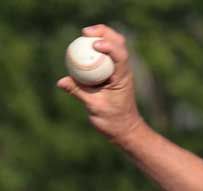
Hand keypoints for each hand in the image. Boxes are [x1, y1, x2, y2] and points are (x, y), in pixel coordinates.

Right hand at [57, 25, 144, 144]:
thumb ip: (78, 92)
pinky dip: (96, 48)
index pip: (120, 56)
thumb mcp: (95, 107)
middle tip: (85, 32)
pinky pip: (106, 55)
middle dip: (104, 33)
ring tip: (84, 34)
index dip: (109, 46)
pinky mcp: (113, 73)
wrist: (125, 128)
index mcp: (122, 78)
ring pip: (115, 46)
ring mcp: (120, 70)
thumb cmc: (113, 120)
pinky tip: (83, 47)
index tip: (94, 44)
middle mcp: (123, 71)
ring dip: (101, 36)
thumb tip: (61, 81)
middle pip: (119, 43)